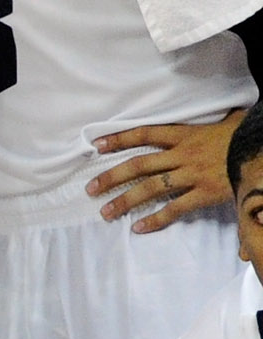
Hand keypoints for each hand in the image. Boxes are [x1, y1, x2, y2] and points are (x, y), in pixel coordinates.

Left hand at [89, 112, 239, 232]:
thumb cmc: (247, 136)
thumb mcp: (231, 122)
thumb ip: (222, 120)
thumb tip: (233, 111)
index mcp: (186, 135)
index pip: (145, 134)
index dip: (119, 139)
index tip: (97, 145)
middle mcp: (184, 154)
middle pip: (139, 165)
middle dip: (111, 177)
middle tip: (90, 189)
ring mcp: (193, 175)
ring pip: (151, 188)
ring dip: (125, 200)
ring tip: (105, 212)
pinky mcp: (205, 193)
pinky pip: (175, 208)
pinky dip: (156, 219)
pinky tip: (139, 227)